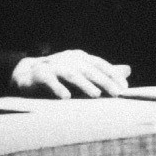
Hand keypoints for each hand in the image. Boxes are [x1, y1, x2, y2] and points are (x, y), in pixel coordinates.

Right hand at [12, 48, 133, 97]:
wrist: (26, 74)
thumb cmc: (58, 75)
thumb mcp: (82, 72)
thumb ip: (103, 73)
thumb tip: (128, 70)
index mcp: (79, 57)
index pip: (99, 64)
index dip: (112, 74)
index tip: (124, 87)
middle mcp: (68, 59)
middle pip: (89, 69)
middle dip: (104, 81)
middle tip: (116, 93)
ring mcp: (53, 65)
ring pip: (71, 73)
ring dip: (84, 84)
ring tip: (96, 95)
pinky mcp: (39, 74)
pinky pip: (49, 80)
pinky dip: (57, 88)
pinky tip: (65, 98)